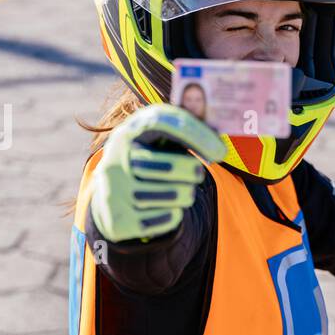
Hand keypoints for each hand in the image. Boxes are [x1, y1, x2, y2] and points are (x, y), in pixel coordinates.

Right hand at [88, 103, 228, 242]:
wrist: (114, 201)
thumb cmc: (149, 163)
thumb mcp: (158, 142)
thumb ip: (184, 126)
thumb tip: (213, 113)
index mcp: (127, 134)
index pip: (161, 123)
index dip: (195, 134)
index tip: (220, 151)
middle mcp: (114, 160)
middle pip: (169, 166)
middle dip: (193, 171)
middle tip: (199, 173)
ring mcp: (114, 192)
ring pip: (172, 195)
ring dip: (187, 194)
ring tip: (185, 191)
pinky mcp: (119, 220)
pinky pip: (166, 218)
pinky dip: (176, 215)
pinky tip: (168, 208)